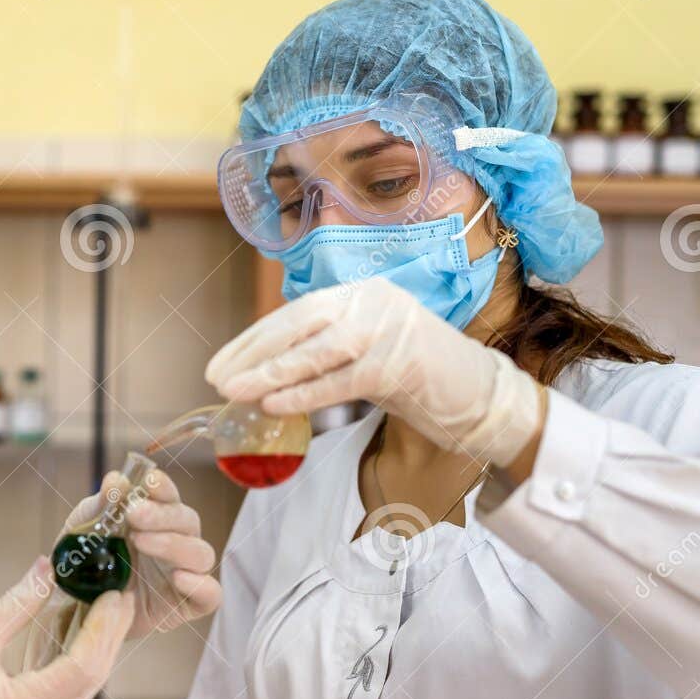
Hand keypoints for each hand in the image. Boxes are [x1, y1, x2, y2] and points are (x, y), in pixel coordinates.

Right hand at [0, 561, 131, 698]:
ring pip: (81, 685)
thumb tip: (49, 566)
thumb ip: (17, 603)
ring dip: (97, 644)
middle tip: (122, 591)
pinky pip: (64, 687)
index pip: (81, 668)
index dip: (102, 628)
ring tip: (111, 603)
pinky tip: (80, 624)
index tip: (114, 593)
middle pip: (90, 679)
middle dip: (109, 634)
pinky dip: (77, 655)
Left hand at [64, 468, 220, 636]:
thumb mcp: (85, 530)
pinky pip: (210, 595)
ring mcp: (184, 574)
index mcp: (156, 520)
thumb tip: (115, 480)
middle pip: (188, 521)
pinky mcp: (186, 605)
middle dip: (162, 515)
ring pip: (201, 553)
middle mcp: (176, 542)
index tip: (149, 480)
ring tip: (140, 542)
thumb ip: (101, 506)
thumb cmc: (87, 563)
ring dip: (174, 544)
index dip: (163, 488)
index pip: (168, 498)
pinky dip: (201, 586)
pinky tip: (178, 578)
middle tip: (134, 513)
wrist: (79, 608)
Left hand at [204, 277, 542, 465]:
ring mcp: (391, 328)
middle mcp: (375, 301)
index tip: (219, 365)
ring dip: (271, 372)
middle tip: (215, 379)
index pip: (295, 313)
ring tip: (234, 392)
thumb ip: (323, 352)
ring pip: (317, 349)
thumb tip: (260, 370)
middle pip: (300, 324)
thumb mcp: (365, 354)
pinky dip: (305, 392)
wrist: (484, 397)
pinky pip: (343, 378)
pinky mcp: (403, 362)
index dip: (253, 340)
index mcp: (362, 293)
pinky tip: (274, 405)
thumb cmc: (419, 379)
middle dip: (253, 353)